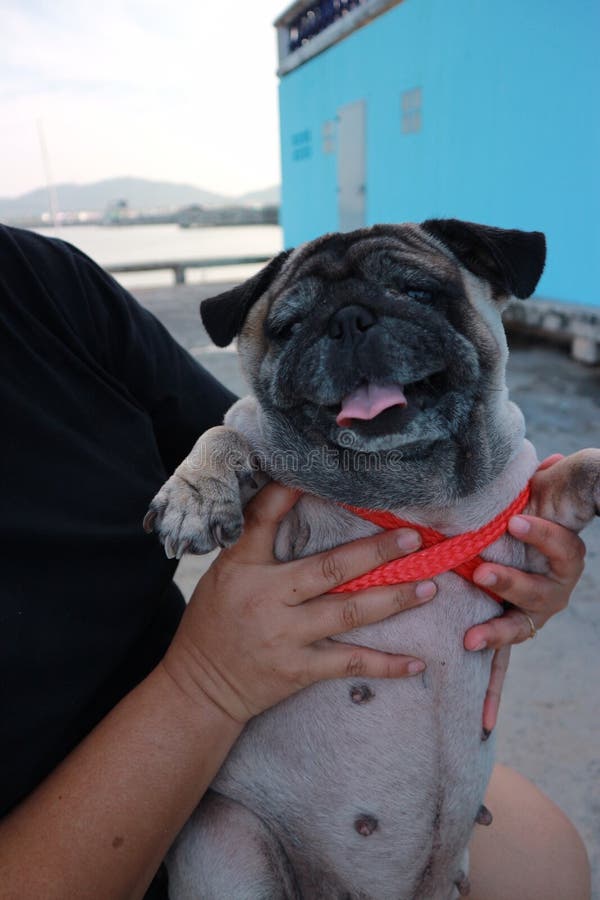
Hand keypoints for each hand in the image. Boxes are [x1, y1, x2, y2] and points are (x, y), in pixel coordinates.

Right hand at [162, 482, 436, 722]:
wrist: (200, 686)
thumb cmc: (215, 620)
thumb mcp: (226, 570)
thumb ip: (257, 536)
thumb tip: (291, 488)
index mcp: (244, 567)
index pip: (263, 520)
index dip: (287, 494)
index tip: (318, 474)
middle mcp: (268, 599)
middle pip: (330, 569)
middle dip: (375, 552)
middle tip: (413, 539)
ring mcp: (287, 637)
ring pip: (348, 613)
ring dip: (393, 599)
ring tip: (429, 587)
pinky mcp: (300, 669)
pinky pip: (349, 664)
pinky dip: (385, 665)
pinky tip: (416, 663)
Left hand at [464, 455, 586, 734]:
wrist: (523, 534)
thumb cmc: (532, 509)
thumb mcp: (542, 492)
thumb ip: (551, 480)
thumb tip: (553, 461)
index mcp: (562, 557)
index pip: (563, 551)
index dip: (545, 538)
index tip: (516, 523)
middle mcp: (551, 590)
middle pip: (541, 595)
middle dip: (512, 584)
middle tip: (481, 572)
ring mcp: (530, 615)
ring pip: (520, 626)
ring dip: (498, 632)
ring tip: (472, 636)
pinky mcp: (506, 630)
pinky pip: (502, 665)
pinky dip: (493, 692)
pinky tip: (483, 722)